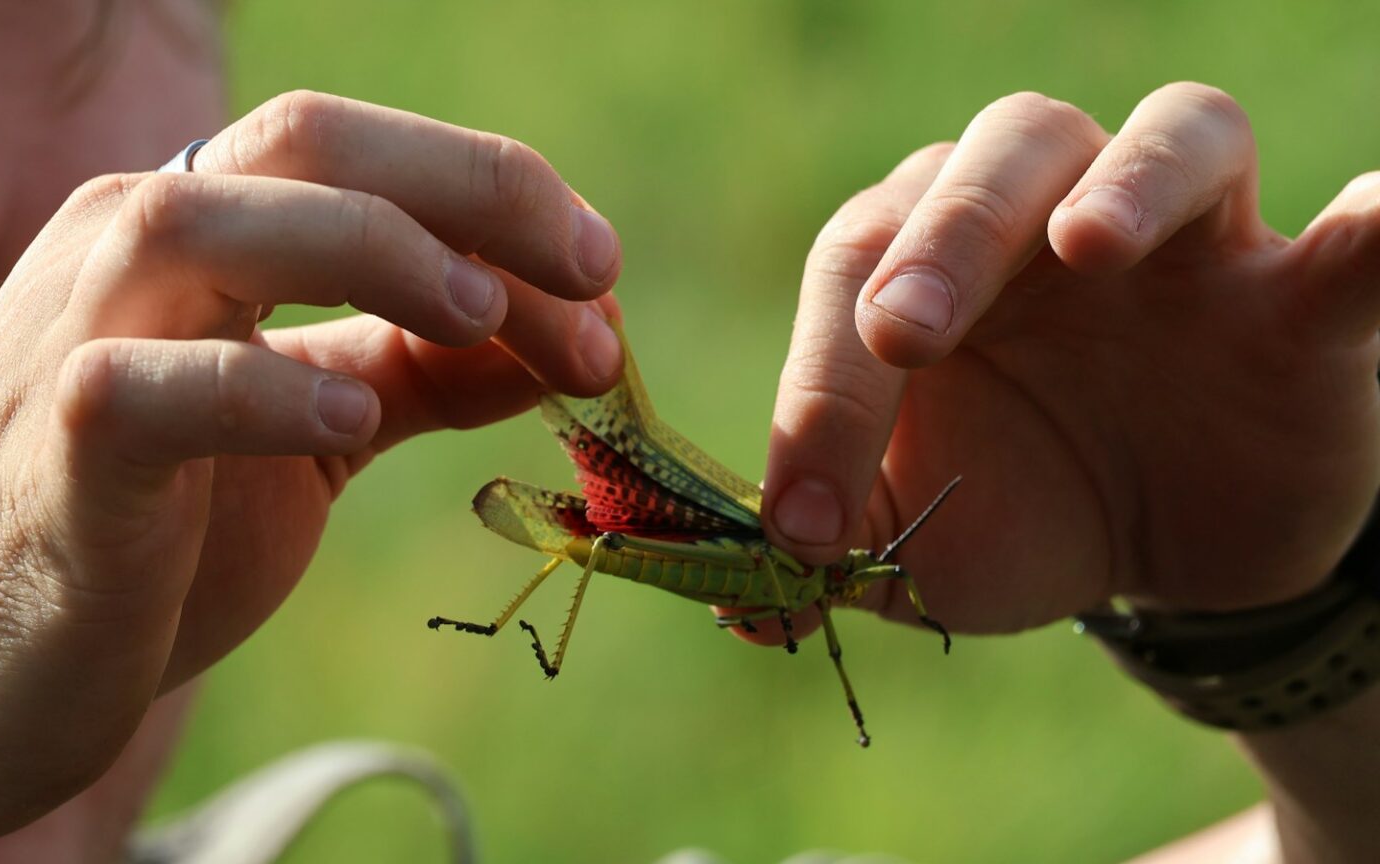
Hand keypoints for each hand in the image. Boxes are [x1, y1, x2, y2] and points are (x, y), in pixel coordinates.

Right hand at [0, 91, 621, 859]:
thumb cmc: (143, 533)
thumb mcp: (309, 430)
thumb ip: (418, 371)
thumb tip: (565, 338)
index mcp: (200, 234)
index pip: (357, 153)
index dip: (494, 193)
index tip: (601, 270)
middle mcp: (129, 248)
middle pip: (306, 147)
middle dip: (471, 192)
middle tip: (594, 277)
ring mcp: (74, 336)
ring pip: (210, 226)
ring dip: (374, 253)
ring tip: (486, 318)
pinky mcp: (50, 449)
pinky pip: (146, 387)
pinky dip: (258, 390)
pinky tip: (352, 422)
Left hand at [763, 83, 1378, 634]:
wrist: (1168, 554)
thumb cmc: (1023, 513)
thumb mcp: (925, 546)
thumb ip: (840, 557)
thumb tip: (740, 613)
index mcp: (934, 268)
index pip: (859, 273)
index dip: (820, 387)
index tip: (807, 519)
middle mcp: (1050, 226)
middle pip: (1001, 155)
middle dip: (946, 236)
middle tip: (903, 334)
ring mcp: (1188, 247)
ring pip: (1173, 136)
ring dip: (1127, 181)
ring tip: (1089, 247)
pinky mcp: (1303, 303)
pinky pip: (1357, 240)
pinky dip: (1372, 227)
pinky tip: (1373, 223)